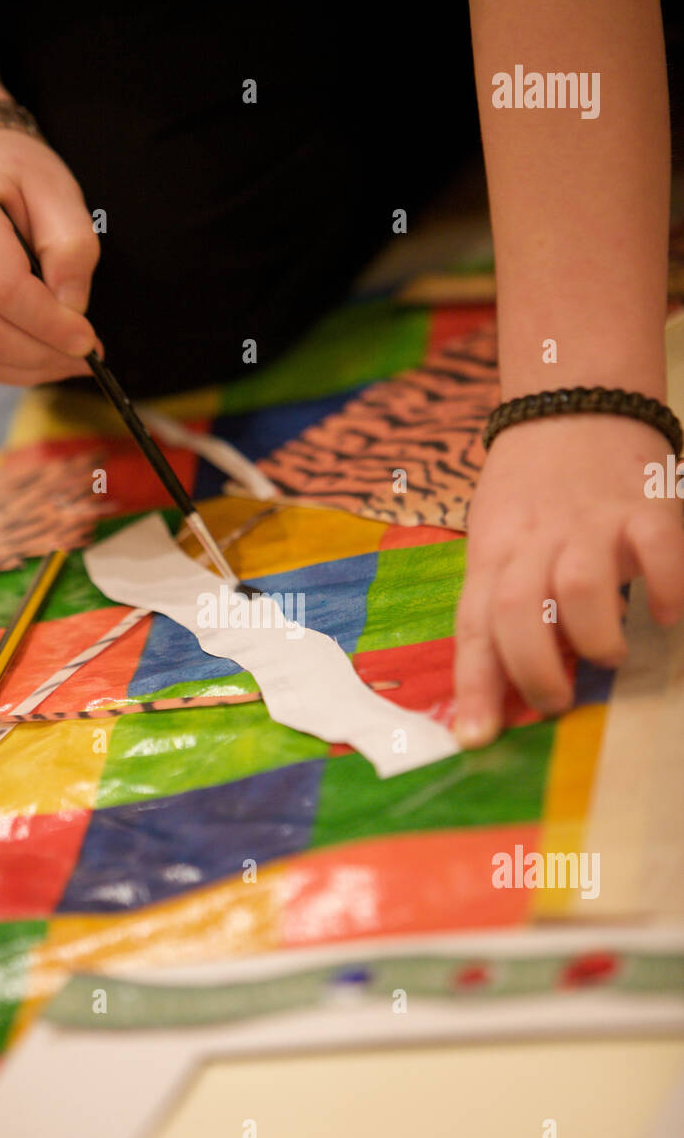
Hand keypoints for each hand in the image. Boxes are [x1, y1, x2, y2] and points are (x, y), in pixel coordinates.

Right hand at [0, 128, 102, 384]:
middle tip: (87, 355)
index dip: (51, 325)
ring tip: (68, 359)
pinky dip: (7, 370)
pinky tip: (38, 359)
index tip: (89, 341)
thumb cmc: (15, 178)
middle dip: (45, 354)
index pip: (4, 290)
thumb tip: (71, 309)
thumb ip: (72, 248)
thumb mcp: (58, 192)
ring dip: (30, 369)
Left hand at [454, 414, 683, 745]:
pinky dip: (667, 585)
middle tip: (555, 701)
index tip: (474, 738)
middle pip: (518, 609)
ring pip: (579, 584)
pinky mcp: (644, 502)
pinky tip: (668, 613)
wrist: (572, 399)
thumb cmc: (529, 491)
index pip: (474, 625)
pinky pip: (657, 545)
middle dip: (534, 670)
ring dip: (593, 635)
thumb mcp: (498, 542)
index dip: (473, 686)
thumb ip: (500, 607)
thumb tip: (499, 693)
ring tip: (608, 656)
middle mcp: (534, 539)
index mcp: (493, 554)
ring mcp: (590, 520)